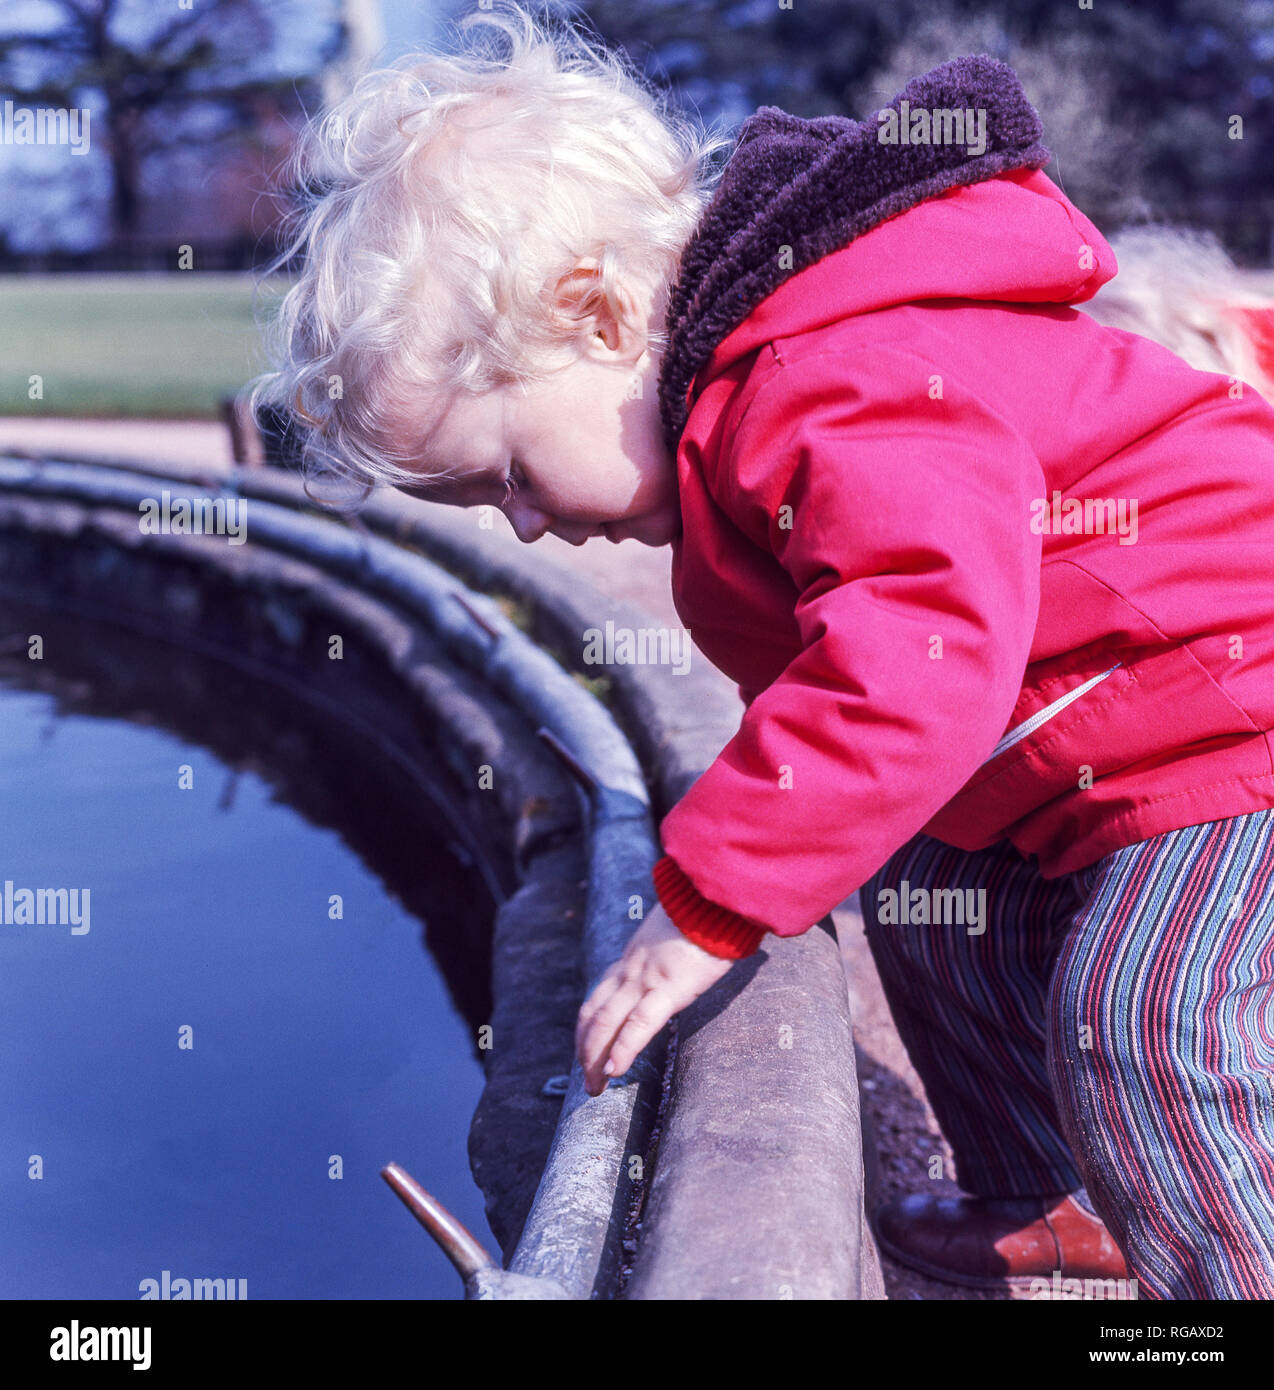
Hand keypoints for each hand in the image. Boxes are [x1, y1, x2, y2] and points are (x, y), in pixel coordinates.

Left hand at [575, 902, 735, 1095]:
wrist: (716, 896)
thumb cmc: (706, 914)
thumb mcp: (673, 933)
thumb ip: (665, 951)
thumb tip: (677, 961)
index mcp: (632, 958)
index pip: (598, 998)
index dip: (587, 1028)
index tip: (588, 1051)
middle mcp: (630, 969)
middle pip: (594, 1015)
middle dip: (586, 1051)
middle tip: (588, 1081)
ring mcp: (646, 977)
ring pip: (606, 1022)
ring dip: (594, 1058)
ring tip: (595, 1087)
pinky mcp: (670, 987)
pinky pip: (639, 1024)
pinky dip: (623, 1049)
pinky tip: (615, 1071)